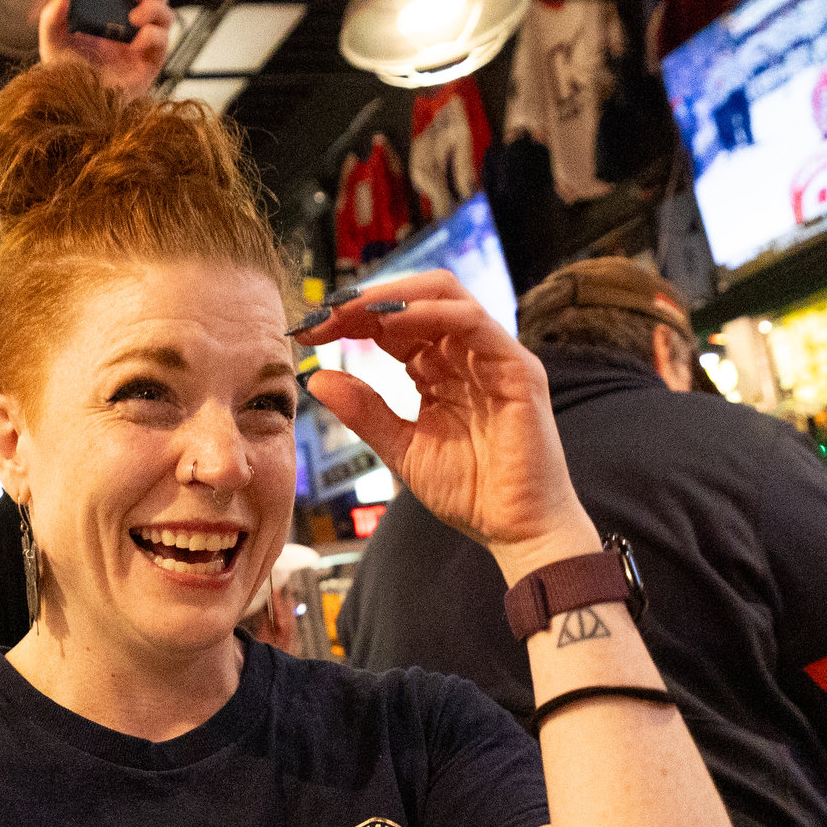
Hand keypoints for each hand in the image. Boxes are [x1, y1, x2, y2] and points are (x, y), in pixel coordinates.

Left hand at [36, 0, 171, 97]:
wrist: (75, 108)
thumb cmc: (66, 75)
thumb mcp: (52, 40)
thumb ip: (52, 16)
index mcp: (111, 11)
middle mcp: (131, 24)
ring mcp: (144, 42)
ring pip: (166, 13)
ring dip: (154, 7)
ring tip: (133, 15)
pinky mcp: (151, 63)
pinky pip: (163, 41)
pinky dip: (154, 34)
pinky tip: (139, 37)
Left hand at [300, 271, 594, 578]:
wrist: (516, 530)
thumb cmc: (470, 492)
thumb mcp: (401, 447)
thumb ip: (364, 412)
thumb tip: (316, 377)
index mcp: (439, 370)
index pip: (392, 324)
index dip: (349, 320)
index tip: (309, 331)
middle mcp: (466, 354)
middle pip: (415, 299)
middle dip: (365, 300)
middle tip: (323, 314)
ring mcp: (494, 356)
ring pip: (445, 296)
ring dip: (393, 297)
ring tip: (351, 310)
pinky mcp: (516, 367)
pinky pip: (474, 321)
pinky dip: (432, 313)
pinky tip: (392, 322)